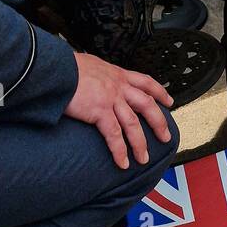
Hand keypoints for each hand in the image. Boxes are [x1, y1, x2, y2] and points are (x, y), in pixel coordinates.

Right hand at [64, 53, 173, 170]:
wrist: (57, 68)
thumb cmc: (68, 66)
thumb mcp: (91, 64)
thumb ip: (99, 74)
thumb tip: (96, 77)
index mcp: (117, 74)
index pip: (146, 82)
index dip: (159, 92)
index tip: (169, 101)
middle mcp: (119, 86)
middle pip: (147, 105)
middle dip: (159, 122)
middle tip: (166, 136)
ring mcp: (111, 99)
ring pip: (133, 124)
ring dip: (140, 144)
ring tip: (144, 158)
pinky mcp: (100, 111)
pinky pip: (114, 135)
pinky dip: (119, 150)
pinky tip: (122, 162)